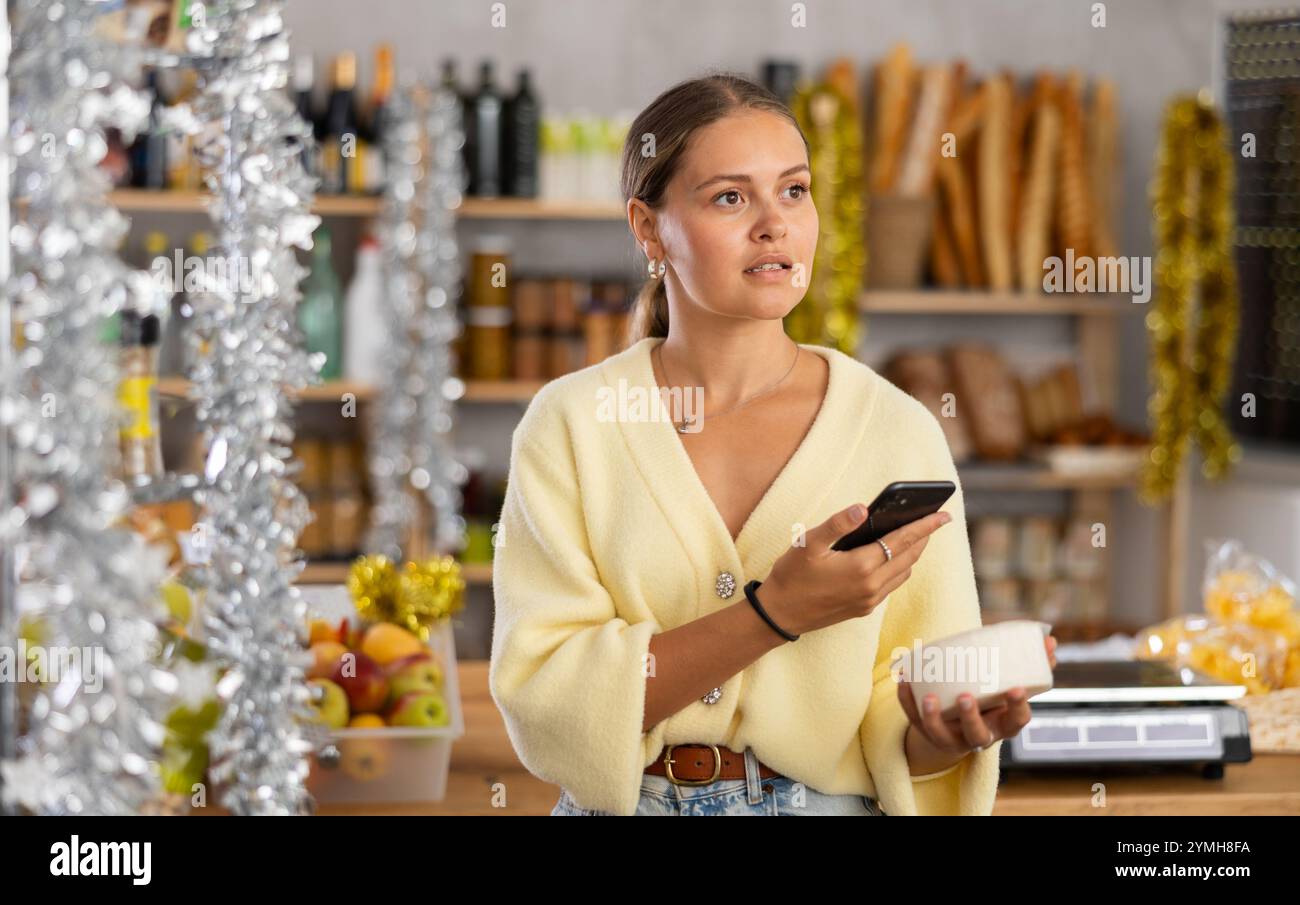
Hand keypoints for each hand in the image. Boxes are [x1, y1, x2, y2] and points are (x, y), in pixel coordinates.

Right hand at [760, 503, 953, 636]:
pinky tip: (890, 557)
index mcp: (861, 567)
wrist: (779, 615)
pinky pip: (891, 585)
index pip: (902, 540)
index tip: (944, 514)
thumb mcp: (808, 543)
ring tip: (913, 535)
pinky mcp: (863, 609)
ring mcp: (869, 601)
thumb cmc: (791, 576)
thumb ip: (837, 524)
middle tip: (933, 520)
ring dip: (912, 554)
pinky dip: (898, 568)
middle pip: (909, 557)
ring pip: (903, 573)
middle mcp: (871, 586)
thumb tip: (863, 507)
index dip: (925, 526)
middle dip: (923, 537)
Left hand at [898, 634, 1058, 755]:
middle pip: (977, 734)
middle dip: (971, 717)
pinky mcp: (929, 732)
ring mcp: (952, 737)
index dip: (1017, 708)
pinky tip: (904, 681)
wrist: (960, 725)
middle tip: (966, 697)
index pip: (1017, 721)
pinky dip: (907, 701)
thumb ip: (1030, 665)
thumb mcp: (1010, 687)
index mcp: (1003, 723)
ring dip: (933, 717)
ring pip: (941, 735)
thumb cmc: (991, 699)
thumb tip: (1050, 641)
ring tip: (928, 697)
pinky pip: (914, 720)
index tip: (1015, 689)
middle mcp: (980, 735)